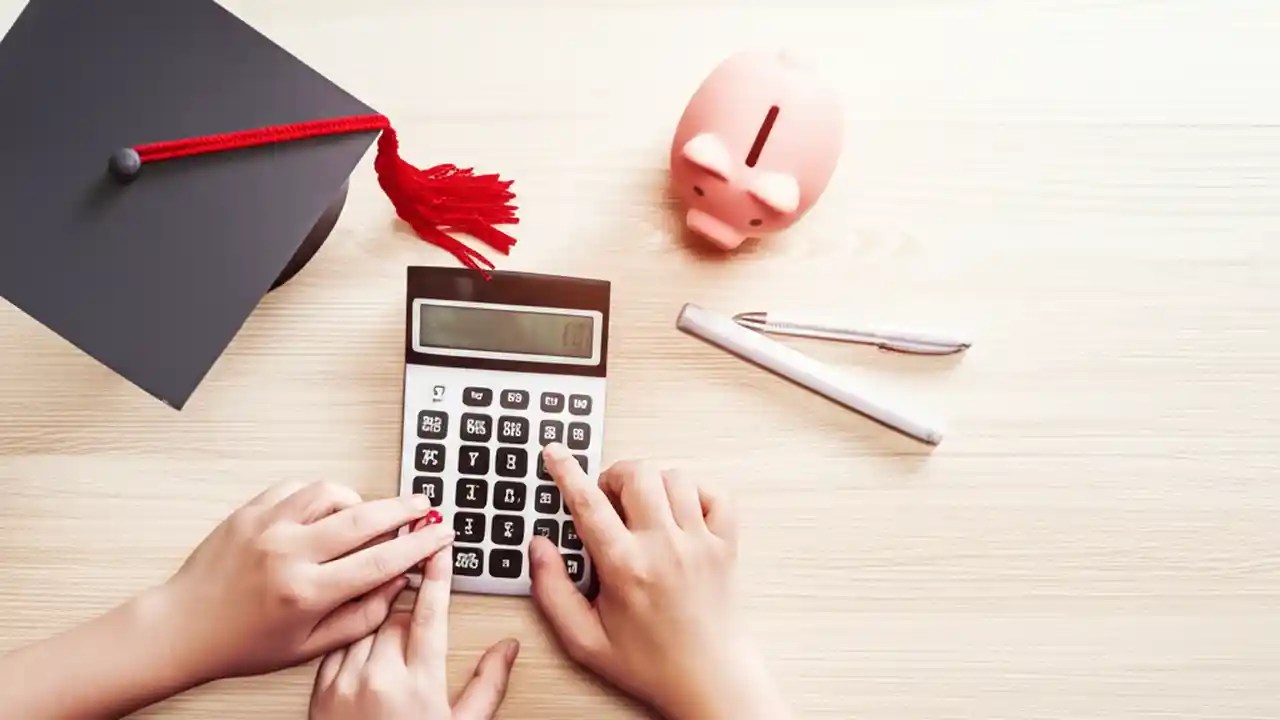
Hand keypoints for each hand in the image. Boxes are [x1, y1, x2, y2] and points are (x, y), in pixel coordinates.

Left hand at [154, 481, 453, 681]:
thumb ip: (361, 616)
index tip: (440, 534)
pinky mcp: (250, 512)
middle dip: (402, 509)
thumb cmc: (242, 643)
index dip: (419, 545)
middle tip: (422, 506)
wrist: (183, 627)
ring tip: (368, 514)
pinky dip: (320, 495)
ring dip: (359, 500)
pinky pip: (298, 488)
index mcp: (306, 592)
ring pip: (332, 493)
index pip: (380, 561)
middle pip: (363, 518)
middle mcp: (288, 553)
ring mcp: (267, 527)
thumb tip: (398, 584)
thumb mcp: (310, 646)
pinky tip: (327, 509)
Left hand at [310, 535, 518, 719]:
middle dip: (408, 592)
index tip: (438, 543)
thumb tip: (508, 649)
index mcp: (418, 685)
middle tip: (417, 566)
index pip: (429, 612)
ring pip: (363, 621)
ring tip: (391, 592)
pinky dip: (353, 627)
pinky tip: (365, 625)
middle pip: (395, 611)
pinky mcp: (320, 689)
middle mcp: (377, 679)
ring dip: (380, 606)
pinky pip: (338, 640)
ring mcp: (344, 682)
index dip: (436, 573)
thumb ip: (487, 686)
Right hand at [530, 444, 789, 719]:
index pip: (589, 504)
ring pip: (675, 476)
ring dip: (653, 482)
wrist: (708, 679)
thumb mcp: (584, 640)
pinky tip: (680, 511)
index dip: (567, 471)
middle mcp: (665, 547)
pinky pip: (715, 492)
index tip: (555, 452)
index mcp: (625, 568)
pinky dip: (696, 490)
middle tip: (608, 499)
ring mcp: (700, 542)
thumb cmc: (648, 663)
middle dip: (615, 475)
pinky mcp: (726, 544)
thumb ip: (553, 591)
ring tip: (644, 508)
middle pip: (637, 474)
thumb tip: (538, 546)